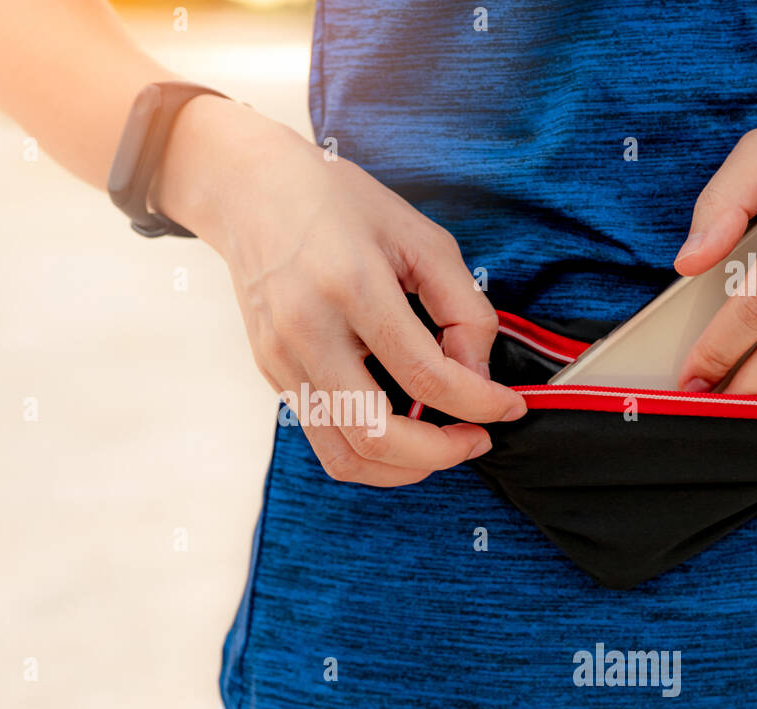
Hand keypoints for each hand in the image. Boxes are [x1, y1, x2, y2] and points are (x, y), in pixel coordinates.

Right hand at [151, 95, 525, 484]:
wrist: (250, 191)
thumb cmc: (336, 203)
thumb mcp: (418, 235)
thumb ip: (462, 305)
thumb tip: (477, 373)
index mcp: (352, 286)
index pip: (425, 375)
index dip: (479, 404)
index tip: (507, 407)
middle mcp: (309, 331)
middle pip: (378, 435)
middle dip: (441, 454)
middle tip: (475, 438)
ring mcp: (283, 359)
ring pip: (345, 456)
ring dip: (403, 468)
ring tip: (440, 446)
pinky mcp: (272, 374)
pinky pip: (324, 439)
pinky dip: (371, 452)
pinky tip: (402, 430)